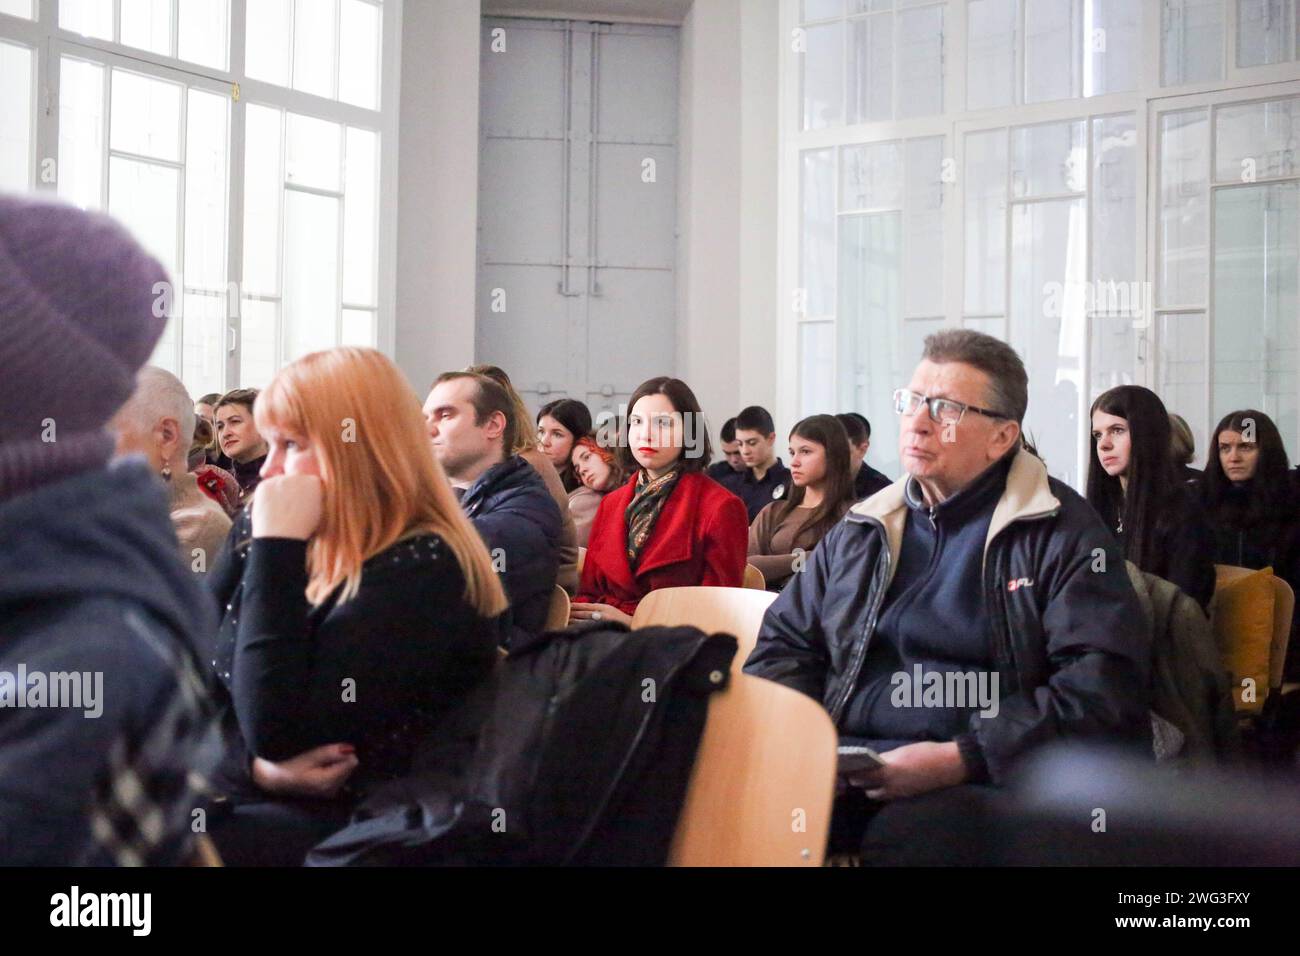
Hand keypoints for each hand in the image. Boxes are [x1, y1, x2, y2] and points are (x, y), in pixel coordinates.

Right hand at [251, 743, 358, 798]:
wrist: (278, 783)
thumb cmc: (292, 767)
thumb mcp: (312, 756)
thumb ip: (331, 752)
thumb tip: (351, 749)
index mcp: (329, 782)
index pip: (352, 762)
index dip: (343, 753)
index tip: (329, 753)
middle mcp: (333, 791)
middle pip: (350, 768)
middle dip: (339, 760)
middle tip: (320, 760)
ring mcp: (331, 794)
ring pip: (346, 773)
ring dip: (336, 766)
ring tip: (318, 766)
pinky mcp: (329, 794)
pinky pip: (340, 779)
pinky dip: (334, 773)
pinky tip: (320, 772)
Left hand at [252, 474, 323, 539]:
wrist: (281, 536)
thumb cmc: (302, 529)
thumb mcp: (317, 511)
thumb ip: (313, 497)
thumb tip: (306, 493)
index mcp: (314, 482)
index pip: (310, 482)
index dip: (306, 495)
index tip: (304, 506)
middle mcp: (298, 477)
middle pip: (294, 480)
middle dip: (292, 491)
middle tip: (289, 509)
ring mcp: (280, 479)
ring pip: (279, 484)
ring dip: (278, 493)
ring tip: (279, 512)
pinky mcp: (265, 484)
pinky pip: (266, 489)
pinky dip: (266, 498)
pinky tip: (270, 510)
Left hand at [569, 602, 631, 626]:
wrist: (632, 627)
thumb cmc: (619, 619)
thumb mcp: (610, 609)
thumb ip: (598, 609)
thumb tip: (583, 608)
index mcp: (603, 607)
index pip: (586, 605)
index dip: (575, 605)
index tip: (566, 605)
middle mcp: (602, 614)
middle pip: (583, 613)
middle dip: (572, 613)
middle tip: (562, 613)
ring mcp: (602, 623)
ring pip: (584, 621)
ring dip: (573, 621)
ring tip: (565, 620)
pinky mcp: (602, 630)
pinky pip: (588, 629)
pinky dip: (580, 628)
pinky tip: (574, 629)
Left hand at [846, 741, 966, 800]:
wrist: (950, 766)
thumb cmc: (926, 752)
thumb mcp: (902, 751)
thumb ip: (886, 758)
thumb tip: (871, 761)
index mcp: (889, 769)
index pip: (862, 774)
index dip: (851, 770)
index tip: (843, 765)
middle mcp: (892, 785)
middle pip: (866, 786)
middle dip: (858, 780)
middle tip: (851, 772)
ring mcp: (899, 793)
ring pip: (875, 794)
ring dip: (869, 787)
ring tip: (866, 778)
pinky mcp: (906, 797)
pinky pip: (887, 796)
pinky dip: (881, 791)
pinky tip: (881, 784)